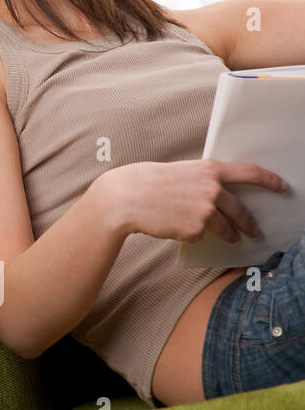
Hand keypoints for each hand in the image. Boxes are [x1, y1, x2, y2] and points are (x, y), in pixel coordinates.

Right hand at [93, 159, 289, 244]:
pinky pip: (201, 234)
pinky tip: (178, 228)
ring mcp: (205, 210)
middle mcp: (212, 189)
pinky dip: (194, 234)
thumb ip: (201, 181)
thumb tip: (218, 196)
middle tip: (255, 231)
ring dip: (231, 235)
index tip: (283, 187)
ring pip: (226, 227)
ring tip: (232, 239)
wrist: (126, 198)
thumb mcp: (180, 172)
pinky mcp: (195, 228)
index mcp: (209, 170)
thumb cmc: (146, 182)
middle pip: (241, 209)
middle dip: (250, 223)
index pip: (250, 173)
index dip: (270, 180)